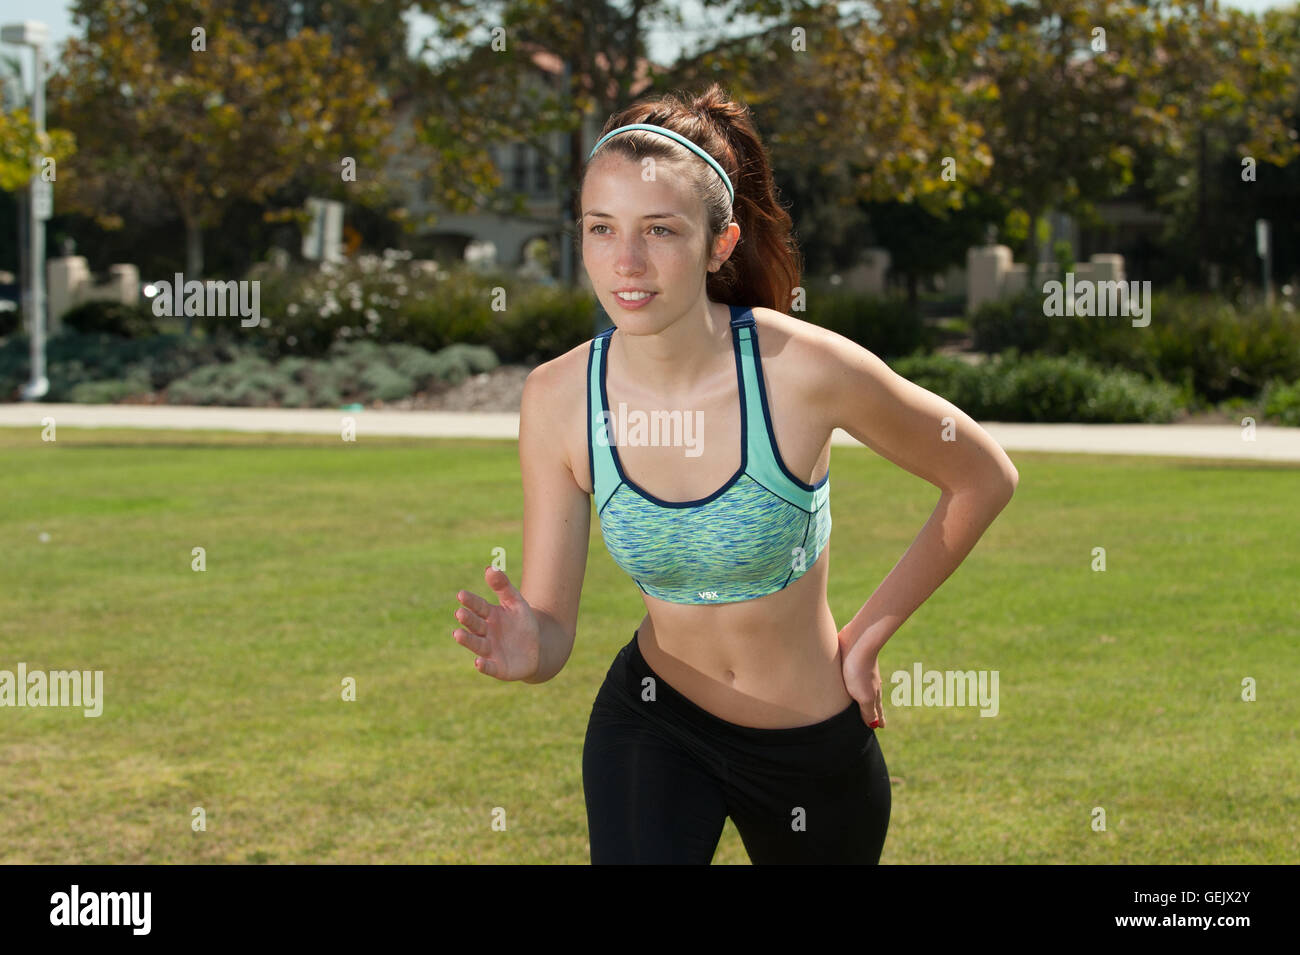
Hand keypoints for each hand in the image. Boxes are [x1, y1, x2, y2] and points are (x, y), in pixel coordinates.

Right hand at [453, 566, 541, 681]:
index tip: (461, 594)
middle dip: (467, 620)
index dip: (471, 601)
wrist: (538, 648)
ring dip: (467, 640)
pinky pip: (489, 667)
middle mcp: (486, 633)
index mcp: (489, 615)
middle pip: (475, 625)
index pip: (478, 607)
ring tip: (457, 634)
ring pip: (477, 644)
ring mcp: (490, 650)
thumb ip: (503, 586)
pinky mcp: (498, 668)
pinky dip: (483, 665)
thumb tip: (490, 568)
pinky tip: (478, 662)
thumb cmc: (522, 623)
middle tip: (460, 612)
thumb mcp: (516, 602)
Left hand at [838, 627, 885, 728]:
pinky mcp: (849, 662)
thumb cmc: (859, 670)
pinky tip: (845, 681)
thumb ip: (868, 711)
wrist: (858, 640)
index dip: (879, 720)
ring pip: (861, 688)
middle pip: (871, 700)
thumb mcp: (864, 696)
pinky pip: (850, 677)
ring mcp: (859, 672)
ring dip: (861, 697)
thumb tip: (874, 726)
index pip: (877, 711)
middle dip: (872, 711)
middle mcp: (868, 684)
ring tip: (858, 704)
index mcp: (872, 694)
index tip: (882, 727)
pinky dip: (851, 683)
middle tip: (873, 719)